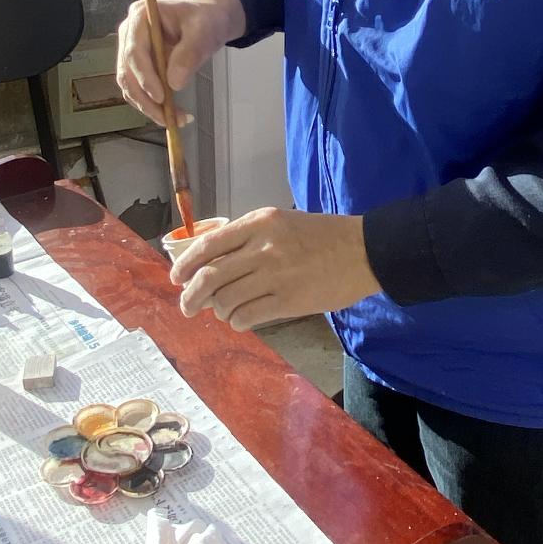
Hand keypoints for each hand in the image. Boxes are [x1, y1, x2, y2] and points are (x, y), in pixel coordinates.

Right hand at [116, 0, 245, 125]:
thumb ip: (189, 54)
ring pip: (131, 86)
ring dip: (149, 107)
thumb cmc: (205, 20)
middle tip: (168, 118)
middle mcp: (129, 34)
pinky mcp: (138, 66)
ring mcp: (131, 51)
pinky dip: (153, 105)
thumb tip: (174, 83)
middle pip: (128, 72)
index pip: (134, 51)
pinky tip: (172, 115)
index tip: (160, 98)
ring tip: (174, 120)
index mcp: (140, 17)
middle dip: (146, 99)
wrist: (207, 21)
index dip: (144, 77)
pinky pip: (139, 90)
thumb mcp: (203, 32)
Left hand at [170, 208, 382, 330]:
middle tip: (187, 306)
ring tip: (221, 312)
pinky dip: (237, 321)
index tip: (177, 278)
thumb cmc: (323, 236)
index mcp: (260, 222)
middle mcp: (263, 247)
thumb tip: (210, 262)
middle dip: (190, 296)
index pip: (208, 244)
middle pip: (210, 277)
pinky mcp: (289, 301)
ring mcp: (276, 275)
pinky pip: (247, 315)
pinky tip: (240, 320)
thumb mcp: (282, 222)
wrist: (365, 252)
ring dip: (216, 310)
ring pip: (225, 300)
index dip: (185, 265)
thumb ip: (248, 237)